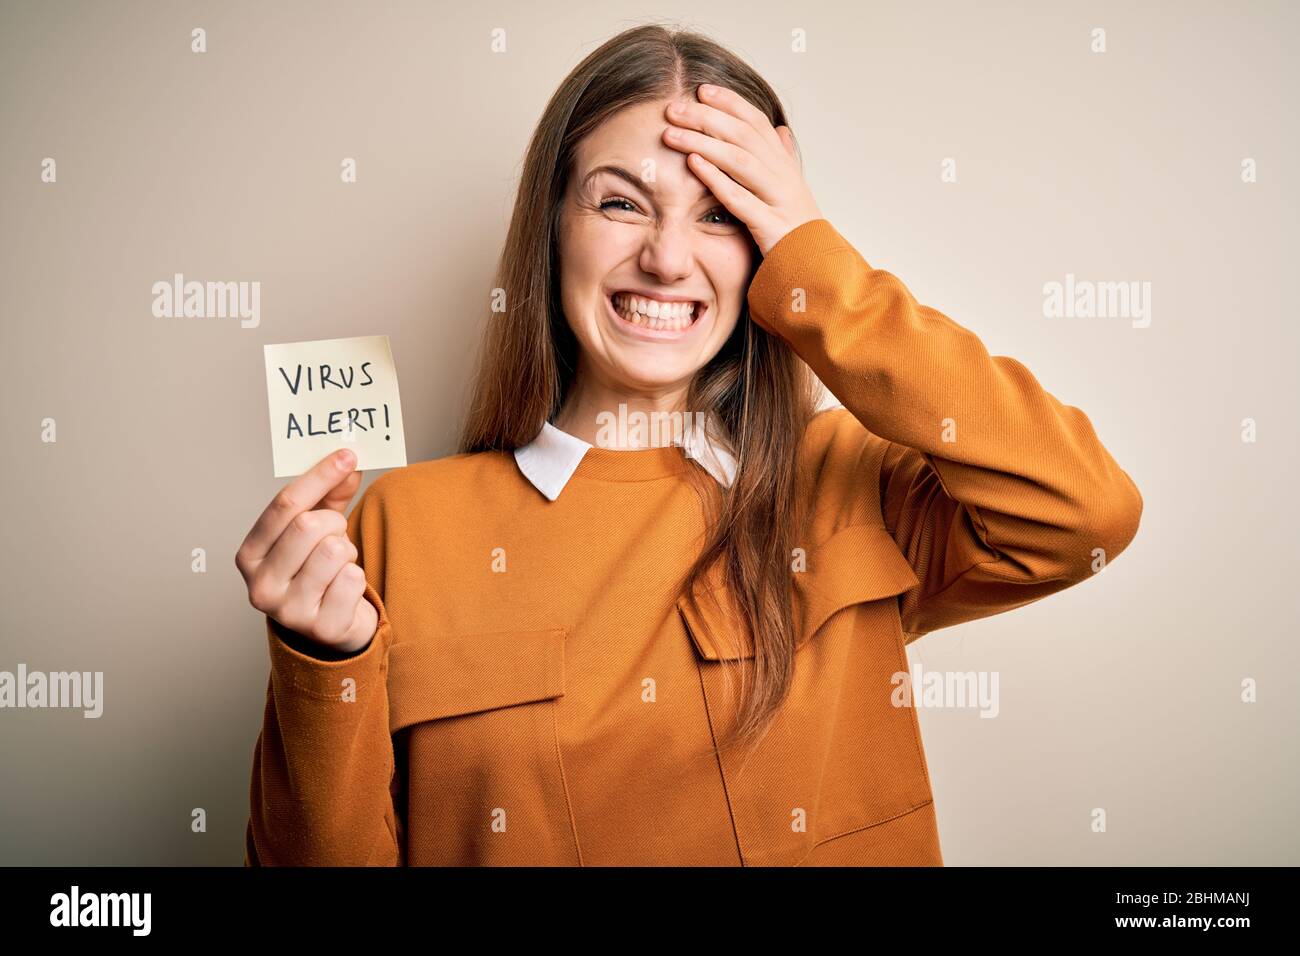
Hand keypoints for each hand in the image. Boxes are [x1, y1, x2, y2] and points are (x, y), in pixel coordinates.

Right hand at [236, 448, 377, 654]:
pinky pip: (353, 579)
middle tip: (337, 532)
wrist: (330, 627)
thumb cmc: (318, 571)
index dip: (319, 475)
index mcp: (250, 554)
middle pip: (308, 526)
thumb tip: (349, 464)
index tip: (347, 455)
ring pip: (334, 551)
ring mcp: (288, 611)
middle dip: (334, 523)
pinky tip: (345, 588)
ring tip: (339, 564)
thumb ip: (329, 497)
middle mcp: (260, 585)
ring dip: (347, 552)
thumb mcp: (316, 530)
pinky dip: (357, 578)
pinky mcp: (320, 628)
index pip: (284, 505)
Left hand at [661, 83, 823, 255]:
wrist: (817, 265)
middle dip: (706, 118)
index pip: (755, 122)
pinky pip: (740, 198)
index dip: (730, 103)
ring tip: (671, 134)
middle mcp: (782, 175)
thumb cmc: (798, 227)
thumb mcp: (791, 189)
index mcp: (783, 163)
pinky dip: (716, 179)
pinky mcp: (770, 226)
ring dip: (703, 143)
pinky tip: (693, 164)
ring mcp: (777, 199)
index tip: (701, 90)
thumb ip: (783, 159)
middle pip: (742, 135)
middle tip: (672, 108)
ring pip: (739, 160)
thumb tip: (781, 130)